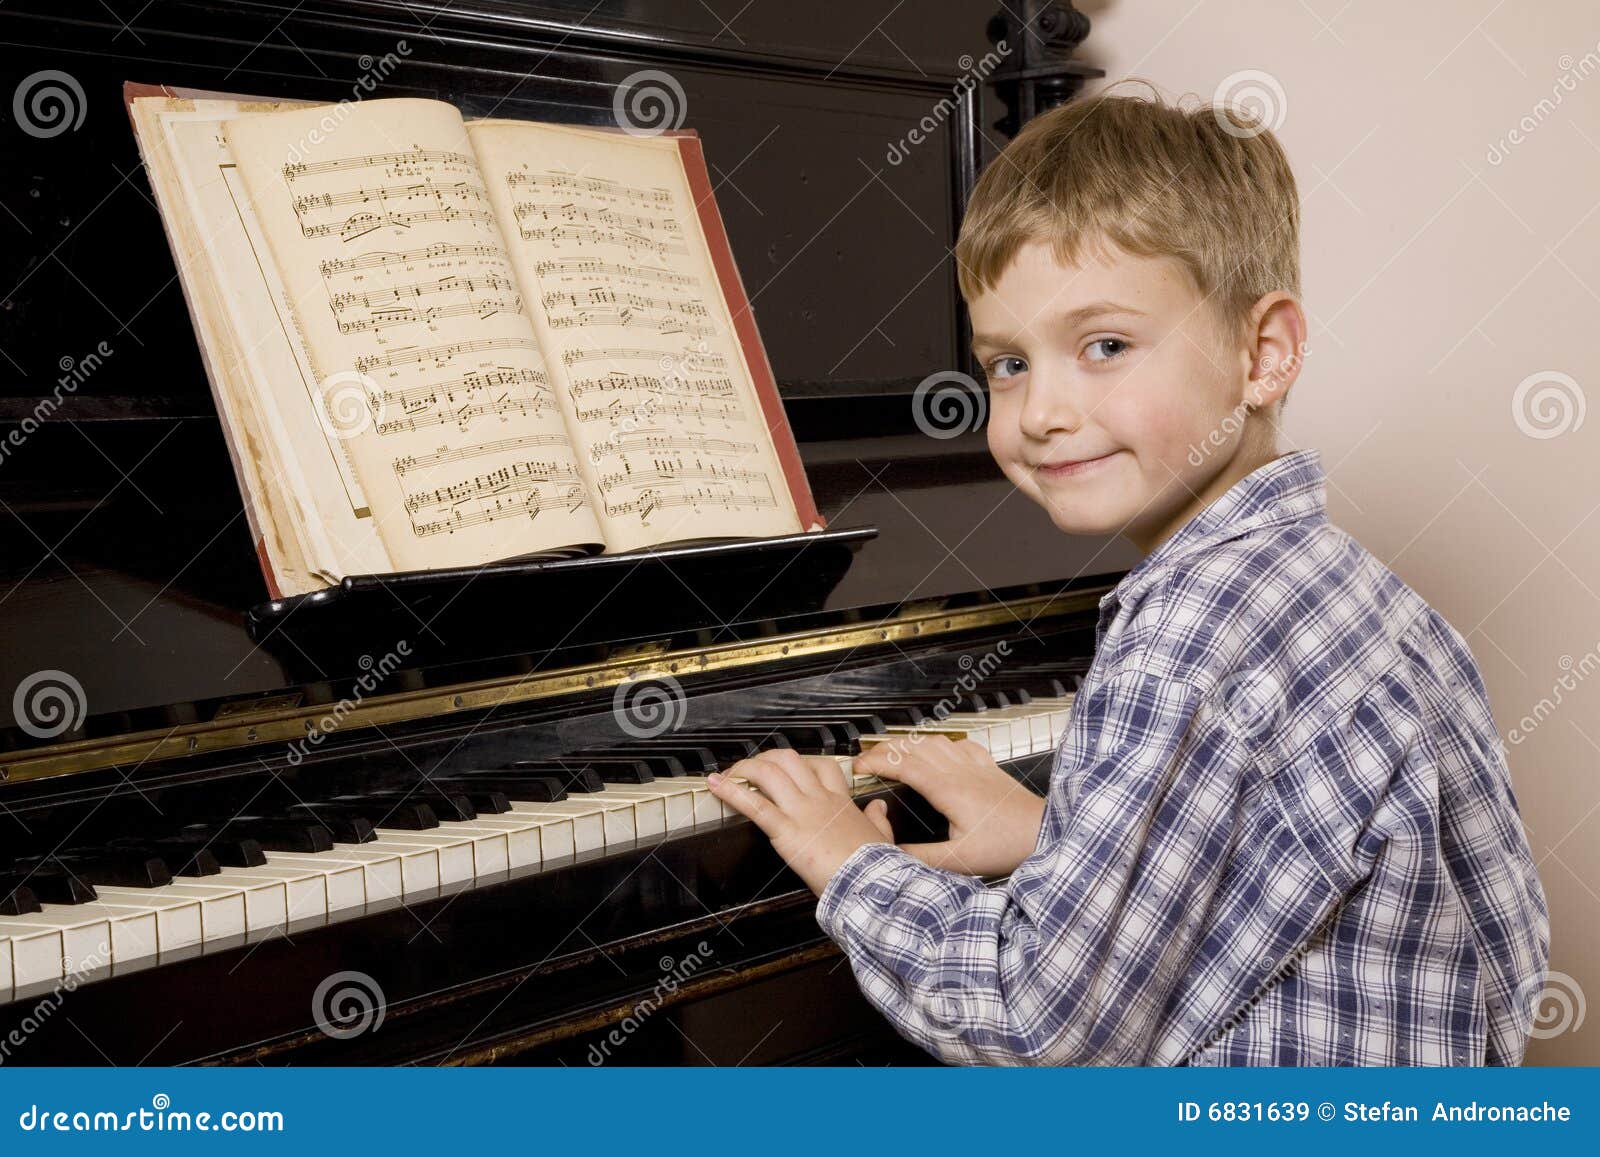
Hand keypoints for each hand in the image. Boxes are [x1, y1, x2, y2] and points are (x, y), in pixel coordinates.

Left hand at [706, 749, 893, 894]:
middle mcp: (818, 800)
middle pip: (789, 761)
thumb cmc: (876, 866)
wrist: (870, 882)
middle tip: (752, 767)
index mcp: (839, 802)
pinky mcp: (787, 831)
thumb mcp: (882, 836)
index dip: (801, 762)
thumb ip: (878, 819)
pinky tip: (717, 785)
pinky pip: (755, 805)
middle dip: (766, 759)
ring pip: (768, 774)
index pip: (821, 767)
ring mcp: (801, 812)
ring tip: (729, 773)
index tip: (787, 767)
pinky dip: (732, 792)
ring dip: (745, 768)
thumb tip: (879, 808)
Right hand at [854, 734, 1044, 876]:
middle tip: (868, 760)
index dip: (877, 761)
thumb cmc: (1007, 845)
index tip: (858, 766)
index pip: (904, 764)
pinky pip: (960, 745)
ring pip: (936, 741)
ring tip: (895, 753)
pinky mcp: (990, 768)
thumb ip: (921, 857)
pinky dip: (941, 744)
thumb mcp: (959, 860)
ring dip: (911, 743)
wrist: (1044, 834)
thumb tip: (891, 853)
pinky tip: (939, 752)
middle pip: (915, 746)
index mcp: (948, 790)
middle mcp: (960, 772)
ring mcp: (976, 766)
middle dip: (886, 749)